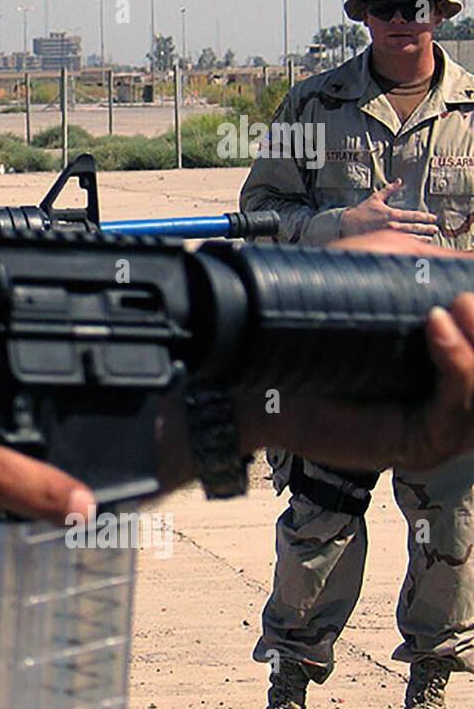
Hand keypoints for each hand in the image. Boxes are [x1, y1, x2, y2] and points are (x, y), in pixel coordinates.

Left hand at [326, 232, 473, 469]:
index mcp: (444, 365)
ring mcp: (439, 426)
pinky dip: (459, 366)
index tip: (471, 289)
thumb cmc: (306, 326)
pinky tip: (437, 326)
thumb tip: (473, 263)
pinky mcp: (421, 445)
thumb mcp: (369, 276)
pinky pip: (457, 411)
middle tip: (466, 297)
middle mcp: (448, 398)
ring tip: (457, 305)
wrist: (258, 369)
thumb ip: (422, 266)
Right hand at [339, 179, 438, 238]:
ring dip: (421, 238)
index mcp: (391, 214)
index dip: (425, 217)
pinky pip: (400, 244)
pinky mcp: (383, 242)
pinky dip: (410, 244)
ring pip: (409, 237)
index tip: (433, 218)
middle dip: (426, 228)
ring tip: (429, 238)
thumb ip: (389, 190)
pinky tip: (416, 245)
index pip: (413, 215)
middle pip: (414, 228)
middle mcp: (391, 225)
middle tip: (435, 229)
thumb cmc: (361, 212)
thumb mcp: (375, 198)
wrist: (347, 224)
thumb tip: (399, 181)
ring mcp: (387, 235)